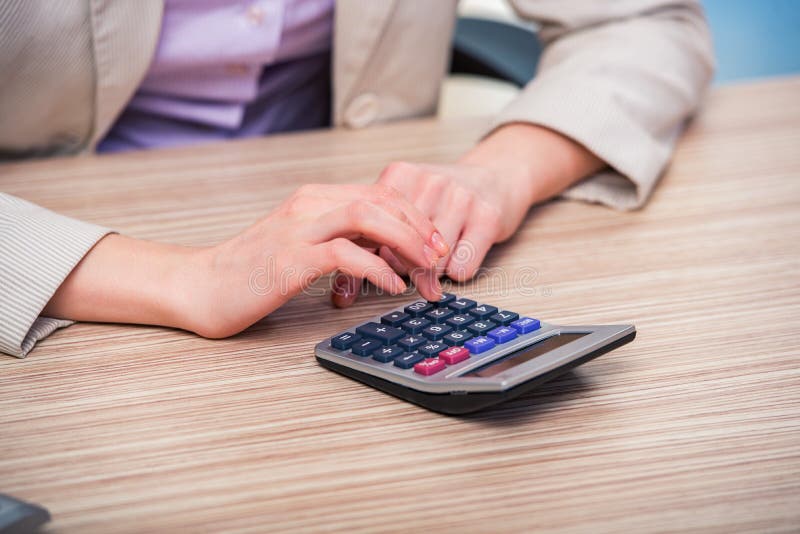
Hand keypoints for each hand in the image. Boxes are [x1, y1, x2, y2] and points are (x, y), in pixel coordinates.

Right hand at [44, 183, 448, 337]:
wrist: (201, 287)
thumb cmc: (253, 271)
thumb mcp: (301, 245)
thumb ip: (337, 238)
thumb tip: (381, 252)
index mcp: (315, 198)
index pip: (379, 193)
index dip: (415, 216)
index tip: (435, 243)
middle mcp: (309, 204)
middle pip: (381, 199)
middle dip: (419, 227)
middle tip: (440, 257)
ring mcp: (298, 228)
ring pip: (367, 216)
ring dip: (405, 241)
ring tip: (425, 267)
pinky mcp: (289, 257)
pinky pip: (344, 253)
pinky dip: (375, 268)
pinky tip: (391, 286)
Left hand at [331, 123, 604, 307]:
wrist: (497, 174)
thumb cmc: (443, 198)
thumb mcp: (405, 206)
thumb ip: (371, 240)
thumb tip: (341, 293)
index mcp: (401, 176)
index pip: (375, 230)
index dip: (371, 258)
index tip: (375, 275)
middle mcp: (431, 182)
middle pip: (403, 248)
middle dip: (402, 271)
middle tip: (407, 282)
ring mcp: (461, 197)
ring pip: (432, 262)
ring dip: (431, 276)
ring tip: (432, 273)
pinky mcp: (488, 217)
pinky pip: (462, 267)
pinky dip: (456, 275)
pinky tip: (457, 264)